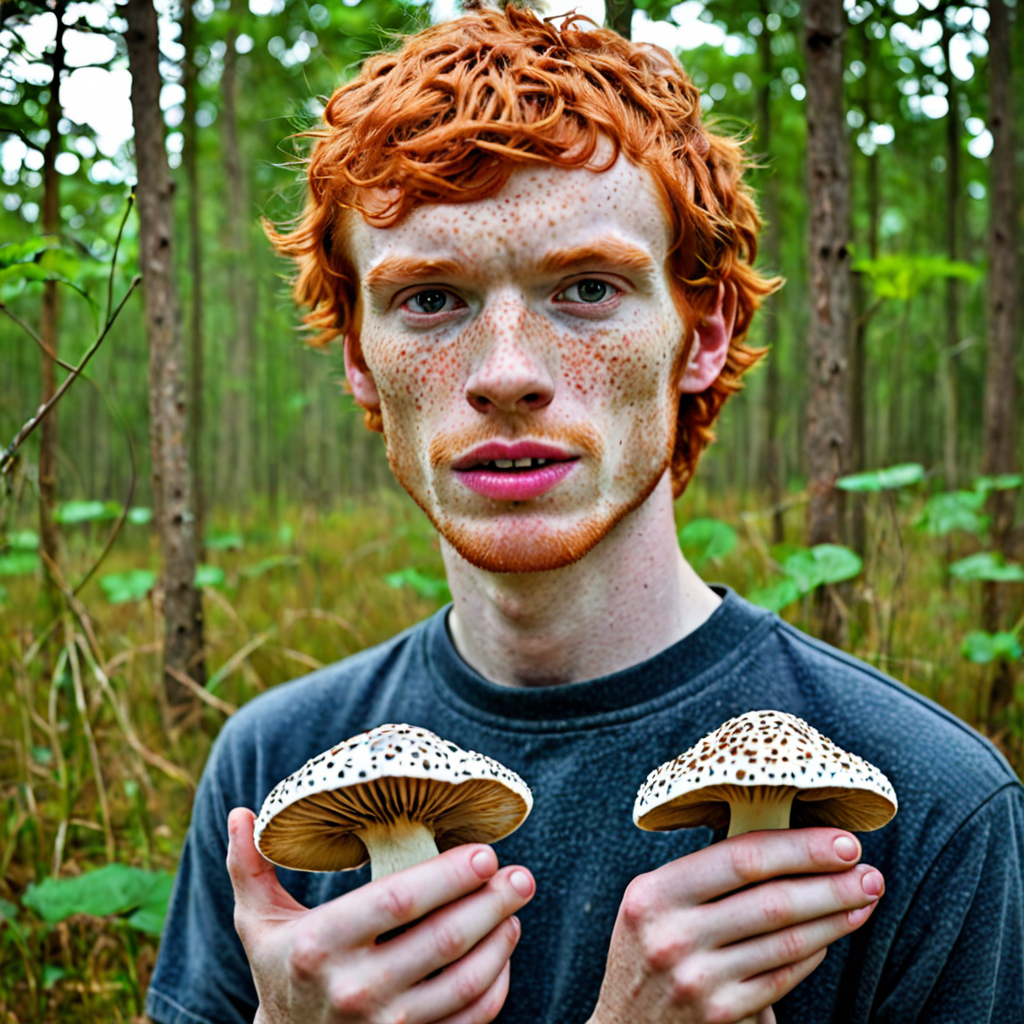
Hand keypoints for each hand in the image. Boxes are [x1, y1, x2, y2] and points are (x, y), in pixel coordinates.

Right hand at [227, 807, 534, 1023]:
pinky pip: (469, 1019)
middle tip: (521, 875)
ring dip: (501, 939)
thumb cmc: (282, 968)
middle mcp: (356, 989)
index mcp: (320, 945)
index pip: (396, 901)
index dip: (446, 875)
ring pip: (464, 982)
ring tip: (516, 905)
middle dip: (491, 902)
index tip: (484, 851)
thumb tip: (242, 813)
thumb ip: (250, 867)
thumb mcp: (257, 922)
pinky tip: (503, 949)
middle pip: (443, 939)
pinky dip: (496, 984)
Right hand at [591, 828, 883, 1023]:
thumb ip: (702, 878)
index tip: (842, 841)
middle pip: (772, 900)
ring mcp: (697, 980)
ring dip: (835, 918)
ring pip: (785, 941)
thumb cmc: (646, 953)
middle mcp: (671, 935)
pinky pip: (781, 977)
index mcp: (653, 893)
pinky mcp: (720, 1015)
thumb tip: (785, 844)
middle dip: (830, 883)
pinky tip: (830, 937)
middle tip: (869, 871)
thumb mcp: (652, 905)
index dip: (799, 847)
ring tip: (863, 900)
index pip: (740, 857)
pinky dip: (812, 953)